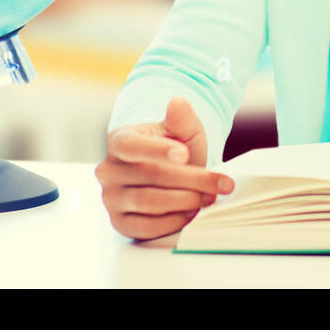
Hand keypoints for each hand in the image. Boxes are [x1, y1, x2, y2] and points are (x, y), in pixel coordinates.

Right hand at [96, 97, 234, 240]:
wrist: (169, 173)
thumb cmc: (174, 149)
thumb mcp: (182, 130)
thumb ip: (181, 118)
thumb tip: (178, 103)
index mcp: (119, 140)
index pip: (131, 146)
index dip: (157, 150)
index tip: (184, 154)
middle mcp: (109, 170)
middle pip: (151, 176)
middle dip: (191, 179)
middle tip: (220, 182)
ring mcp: (111, 198)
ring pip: (151, 202)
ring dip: (186, 200)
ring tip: (209, 196)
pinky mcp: (120, 222)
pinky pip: (146, 227)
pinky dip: (173, 221)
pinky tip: (191, 212)